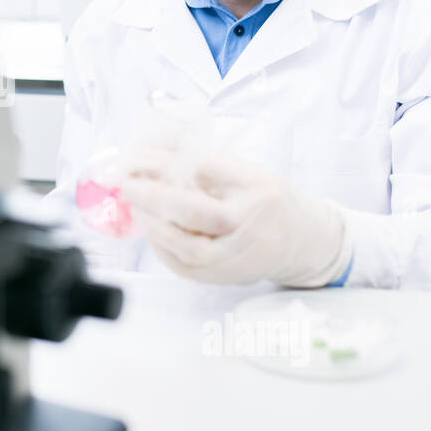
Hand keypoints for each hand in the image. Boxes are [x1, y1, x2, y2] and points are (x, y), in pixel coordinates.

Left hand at [120, 148, 352, 286]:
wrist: (303, 245)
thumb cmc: (271, 203)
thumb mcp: (250, 174)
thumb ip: (210, 167)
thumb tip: (158, 156)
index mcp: (257, 189)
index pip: (206, 170)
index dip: (166, 162)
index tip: (137, 153)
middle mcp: (250, 224)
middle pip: (197, 212)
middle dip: (154, 195)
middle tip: (127, 181)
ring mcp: (236, 256)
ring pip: (187, 245)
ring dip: (152, 223)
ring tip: (134, 204)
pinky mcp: (222, 276)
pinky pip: (183, 264)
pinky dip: (161, 245)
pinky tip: (150, 227)